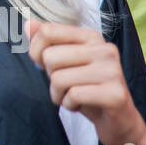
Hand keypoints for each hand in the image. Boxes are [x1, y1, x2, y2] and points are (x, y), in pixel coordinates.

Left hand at [25, 20, 145, 144]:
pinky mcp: (115, 93)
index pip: (48, 31)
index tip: (45, 65)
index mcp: (91, 36)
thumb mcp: (65, 64)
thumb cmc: (87, 88)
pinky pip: (73, 95)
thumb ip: (48, 43)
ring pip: (59, 78)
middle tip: (66, 86)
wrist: (118, 120)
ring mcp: (112, 70)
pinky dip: (69, 105)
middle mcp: (104, 49)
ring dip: (59, 94)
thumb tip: (27, 25)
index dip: (36, 51)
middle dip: (51, 77)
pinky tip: (81, 105)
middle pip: (50, 57)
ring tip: (73, 96)